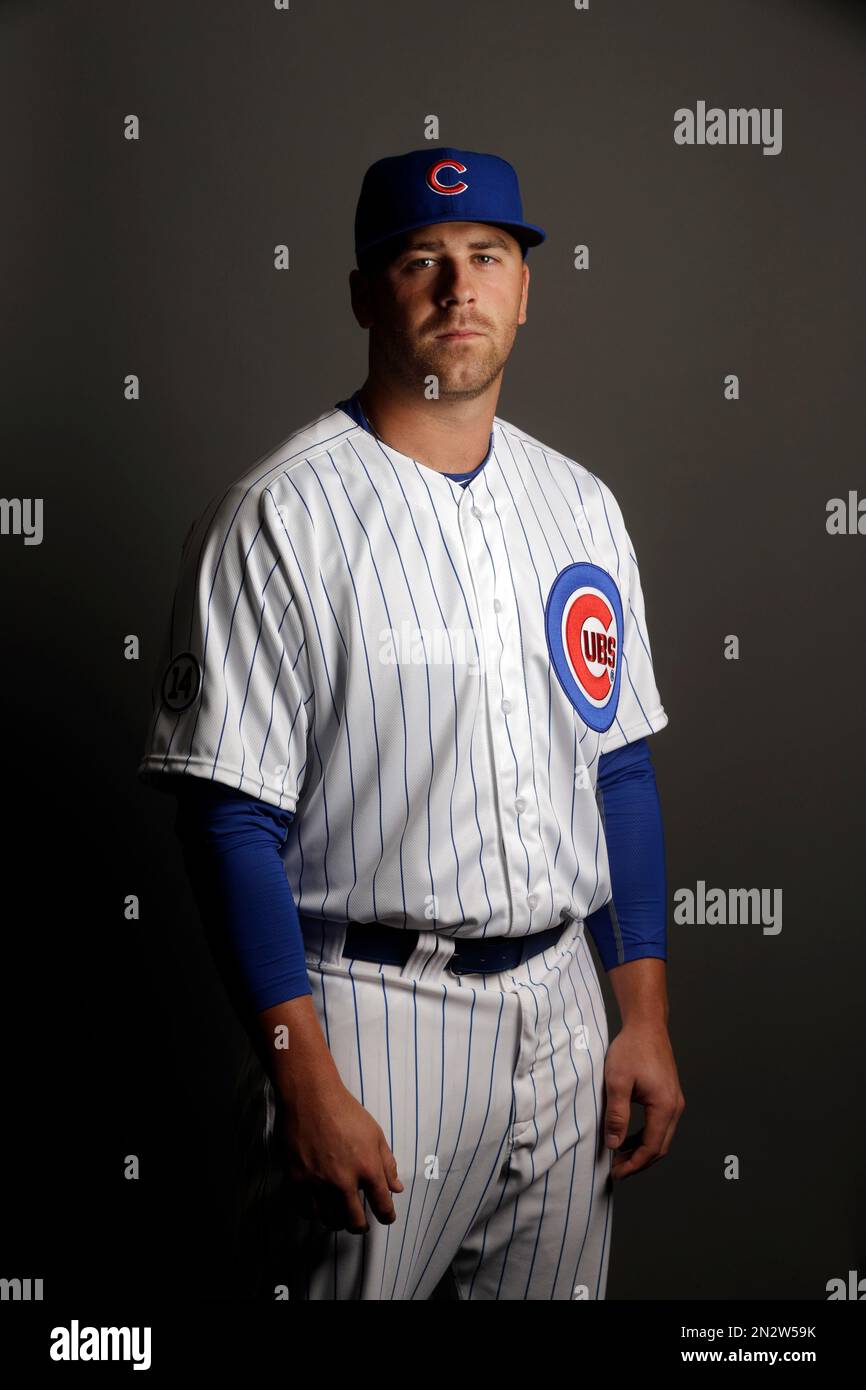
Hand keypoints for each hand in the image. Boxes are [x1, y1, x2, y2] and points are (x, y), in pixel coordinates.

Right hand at [276, 1076, 403, 1233]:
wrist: (311, 1097)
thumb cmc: (346, 1111)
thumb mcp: (375, 1133)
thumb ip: (387, 1164)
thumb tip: (396, 1188)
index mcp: (367, 1167)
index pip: (382, 1205)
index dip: (387, 1216)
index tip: (386, 1217)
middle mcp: (343, 1180)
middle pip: (355, 1221)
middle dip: (361, 1226)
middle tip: (360, 1223)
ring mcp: (318, 1182)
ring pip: (330, 1220)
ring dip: (338, 1221)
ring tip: (340, 1216)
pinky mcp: (297, 1180)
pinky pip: (307, 1211)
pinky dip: (315, 1214)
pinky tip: (319, 1207)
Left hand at [602, 1021, 684, 1180]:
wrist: (646, 1026)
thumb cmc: (631, 1049)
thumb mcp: (617, 1082)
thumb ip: (616, 1115)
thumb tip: (614, 1145)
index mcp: (664, 1106)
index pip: (651, 1148)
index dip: (633, 1164)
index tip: (616, 1173)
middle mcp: (675, 1107)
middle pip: (660, 1147)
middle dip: (639, 1162)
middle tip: (617, 1170)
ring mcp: (675, 1101)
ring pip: (661, 1138)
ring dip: (642, 1151)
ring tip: (620, 1156)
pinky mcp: (669, 1096)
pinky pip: (660, 1125)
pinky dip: (646, 1137)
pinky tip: (628, 1137)